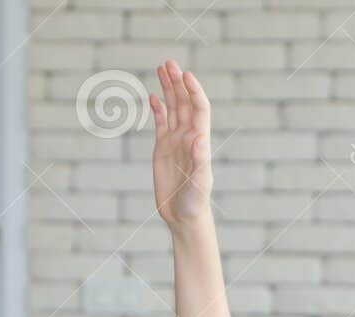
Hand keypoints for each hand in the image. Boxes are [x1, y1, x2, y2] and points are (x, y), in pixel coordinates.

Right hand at [150, 59, 212, 228]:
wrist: (184, 216)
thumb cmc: (195, 202)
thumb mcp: (199, 182)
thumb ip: (200, 161)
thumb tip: (198, 138)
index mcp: (199, 140)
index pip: (198, 109)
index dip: (193, 91)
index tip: (185, 75)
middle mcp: (188, 136)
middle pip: (184, 102)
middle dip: (178, 82)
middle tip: (169, 62)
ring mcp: (175, 141)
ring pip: (172, 108)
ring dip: (169, 88)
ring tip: (162, 68)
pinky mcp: (163, 148)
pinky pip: (161, 122)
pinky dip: (158, 108)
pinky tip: (154, 96)